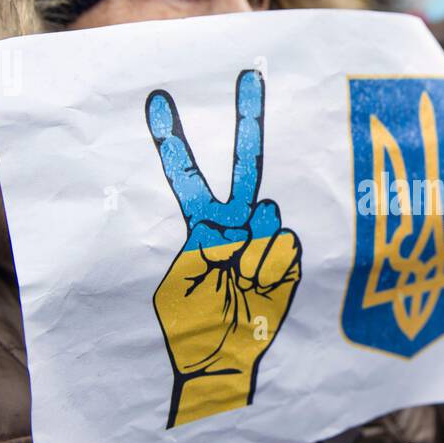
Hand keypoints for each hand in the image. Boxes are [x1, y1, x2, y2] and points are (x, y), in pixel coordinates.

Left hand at [146, 72, 301, 428]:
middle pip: (243, 165)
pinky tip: (258, 293)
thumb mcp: (178, 288)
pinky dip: (270, 270)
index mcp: (199, 227)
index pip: (185, 175)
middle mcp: (234, 225)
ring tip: (238, 285)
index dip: (172, 140)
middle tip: (251, 75)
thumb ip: (206, 251)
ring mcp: (263, 241)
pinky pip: (283, 246)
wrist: (221, 367)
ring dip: (252, 251)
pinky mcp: (287, 261)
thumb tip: (245, 232)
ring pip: (268, 216)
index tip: (155, 99)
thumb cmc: (190, 330)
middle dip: (249, 120)